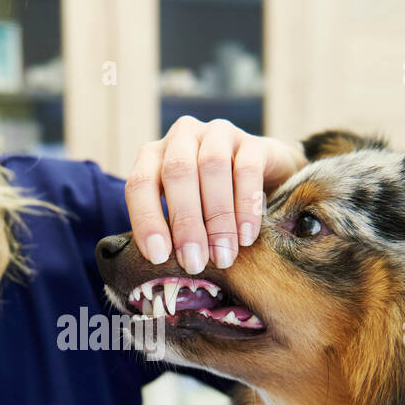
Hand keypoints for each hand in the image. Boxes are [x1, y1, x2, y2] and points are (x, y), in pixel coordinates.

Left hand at [124, 117, 307, 273]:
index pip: (140, 183)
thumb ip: (170, 232)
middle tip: (195, 263)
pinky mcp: (254, 142)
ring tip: (223, 256)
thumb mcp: (183, 215)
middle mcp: (182, 137)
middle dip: (185, 222)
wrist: (264, 181)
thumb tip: (164, 270)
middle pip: (178, 172)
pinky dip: (246, 206)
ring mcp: (218, 134)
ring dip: (217, 217)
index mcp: (154, 155)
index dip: (147, 220)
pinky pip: (248, 169)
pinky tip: (247, 237)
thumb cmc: (210, 205)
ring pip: (212, 166)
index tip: (159, 257)